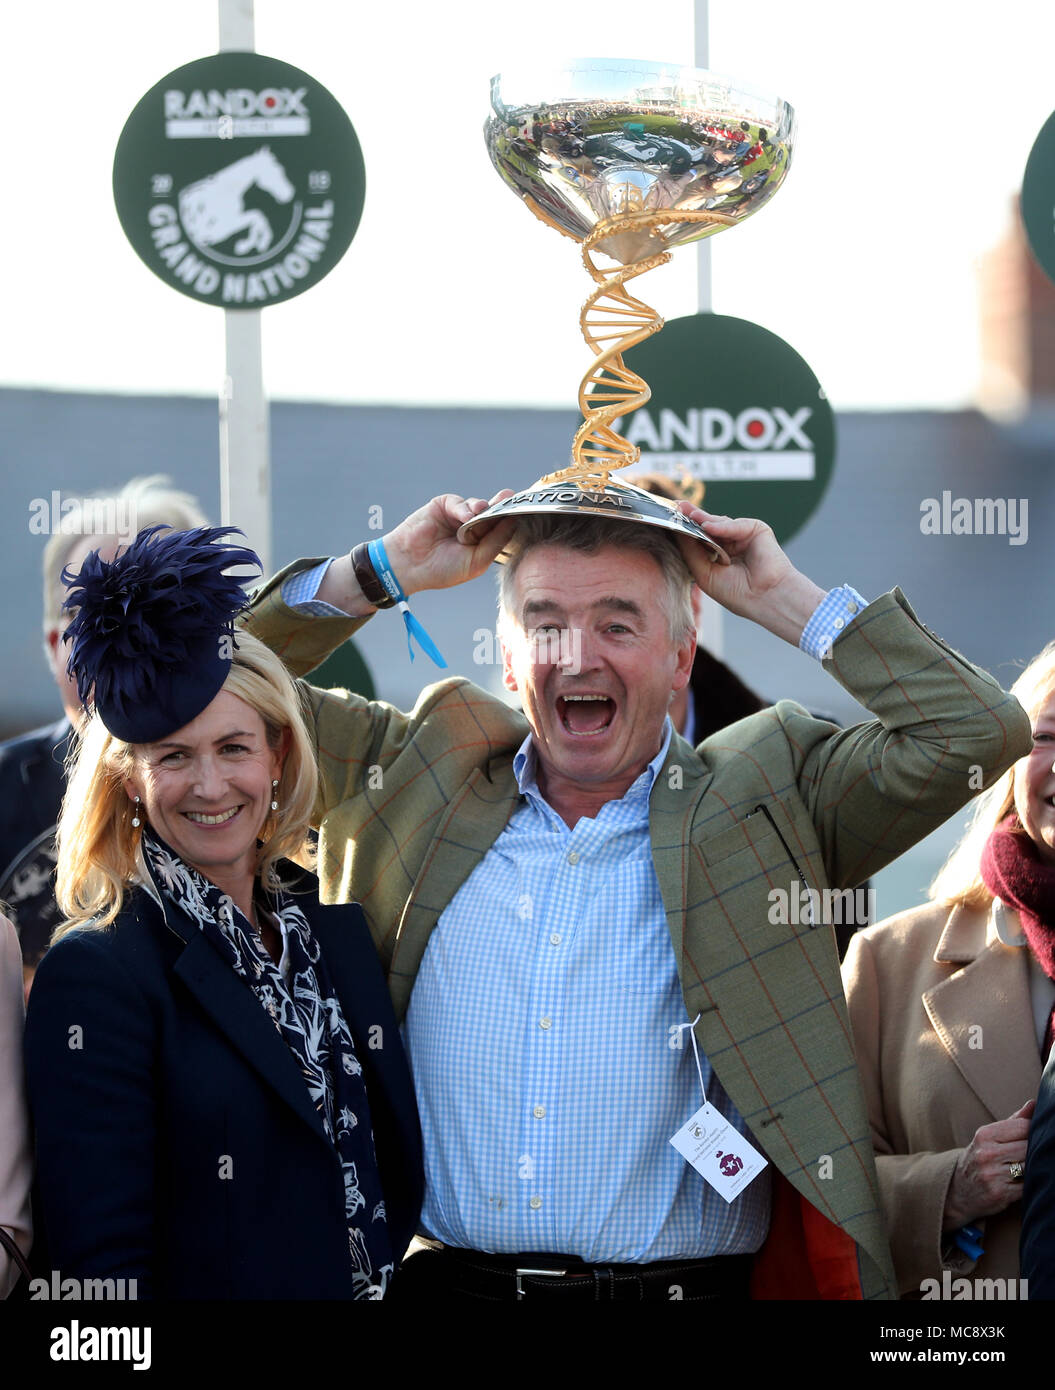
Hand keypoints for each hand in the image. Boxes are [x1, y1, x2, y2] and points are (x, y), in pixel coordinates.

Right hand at [383, 492, 516, 595]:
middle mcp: (473, 527)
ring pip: (479, 505)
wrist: (410, 565)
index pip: (503, 527)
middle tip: (511, 498)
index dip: (512, 519)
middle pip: (494, 512)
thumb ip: (495, 542)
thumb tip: (513, 521)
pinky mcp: (444, 506)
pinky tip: (465, 517)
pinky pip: (460, 502)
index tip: (524, 511)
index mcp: (483, 542)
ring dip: (482, 509)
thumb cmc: (442, 570)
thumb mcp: (477, 562)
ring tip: (480, 515)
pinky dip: (464, 508)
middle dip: (502, 506)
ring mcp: (459, 515)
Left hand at [673, 504, 825, 645]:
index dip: (684, 529)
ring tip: (687, 514)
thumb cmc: (736, 592)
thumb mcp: (704, 572)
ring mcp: (742, 536)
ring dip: (702, 519)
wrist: (764, 598)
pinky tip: (709, 527)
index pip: (697, 538)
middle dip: (690, 517)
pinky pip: (735, 524)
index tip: (668, 518)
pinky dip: (723, 526)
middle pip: (706, 526)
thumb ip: (691, 551)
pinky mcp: (756, 530)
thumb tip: (678, 530)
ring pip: (718, 523)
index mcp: (717, 556)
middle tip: (675, 507)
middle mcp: (729, 544)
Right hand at [942, 1100, 1034, 1229]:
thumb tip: (1034, 1103)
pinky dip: (1031, 1184)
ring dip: (1034, 1168)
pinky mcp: (1000, 1194)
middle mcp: (986, 1154)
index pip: (1023, 1126)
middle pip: (1028, 1147)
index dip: (1034, 1130)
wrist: (957, 1190)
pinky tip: (1026, 1181)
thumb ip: (1014, 1121)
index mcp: (984, 1135)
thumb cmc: (980, 1158)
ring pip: (1030, 1167)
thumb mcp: (990, 1137)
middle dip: (1036, 1150)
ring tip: (1032, 1166)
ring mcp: (992, 1175)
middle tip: (1039, 1152)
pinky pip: (1027, 1187)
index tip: (1037, 1135)